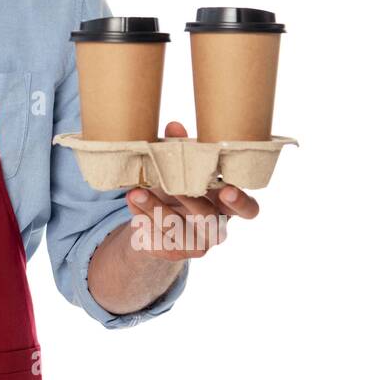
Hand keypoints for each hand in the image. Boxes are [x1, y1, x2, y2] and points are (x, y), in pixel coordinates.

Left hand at [123, 121, 260, 260]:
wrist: (155, 223)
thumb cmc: (177, 187)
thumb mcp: (178, 169)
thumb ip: (180, 149)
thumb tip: (174, 127)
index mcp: (227, 205)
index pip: (249, 210)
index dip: (241, 202)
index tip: (227, 190)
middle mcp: (216, 227)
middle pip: (208, 218)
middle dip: (189, 201)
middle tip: (170, 186)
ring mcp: (196, 244)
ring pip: (177, 229)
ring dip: (155, 209)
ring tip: (135, 192)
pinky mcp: (173, 253)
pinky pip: (157, 237)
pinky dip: (142, 217)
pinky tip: (131, 202)